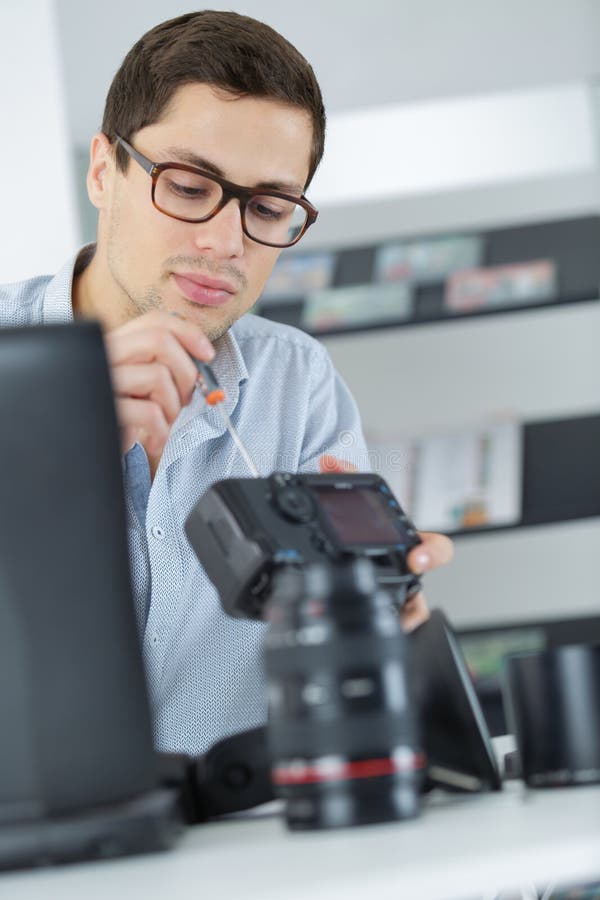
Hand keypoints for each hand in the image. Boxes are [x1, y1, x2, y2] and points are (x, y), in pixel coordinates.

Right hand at [103, 310, 214, 457]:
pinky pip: (150, 412)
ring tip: (164, 424)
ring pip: (159, 376)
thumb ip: (162, 364)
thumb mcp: (139, 385)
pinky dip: (162, 431)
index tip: (208, 355)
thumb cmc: (119, 415)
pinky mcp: (105, 410)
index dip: (189, 333)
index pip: (155, 320)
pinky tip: (155, 442)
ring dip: (173, 407)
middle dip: (186, 373)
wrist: (83, 447)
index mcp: (115, 343)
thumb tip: (203, 361)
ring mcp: (102, 380)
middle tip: (184, 399)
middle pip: (160, 341)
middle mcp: (105, 355)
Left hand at [319, 454, 453, 630]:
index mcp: (410, 542)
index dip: (431, 554)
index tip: (416, 558)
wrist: (361, 541)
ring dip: (402, 617)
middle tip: (398, 600)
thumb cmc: (370, 524)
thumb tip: (329, 461)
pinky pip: (395, 624)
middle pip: (422, 591)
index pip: (437, 550)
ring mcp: (401, 591)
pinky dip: (392, 628)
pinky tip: (377, 631)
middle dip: (414, 597)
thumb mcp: (360, 498)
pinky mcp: (388, 607)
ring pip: (412, 612)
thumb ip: (347, 474)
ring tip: (389, 624)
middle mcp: (410, 569)